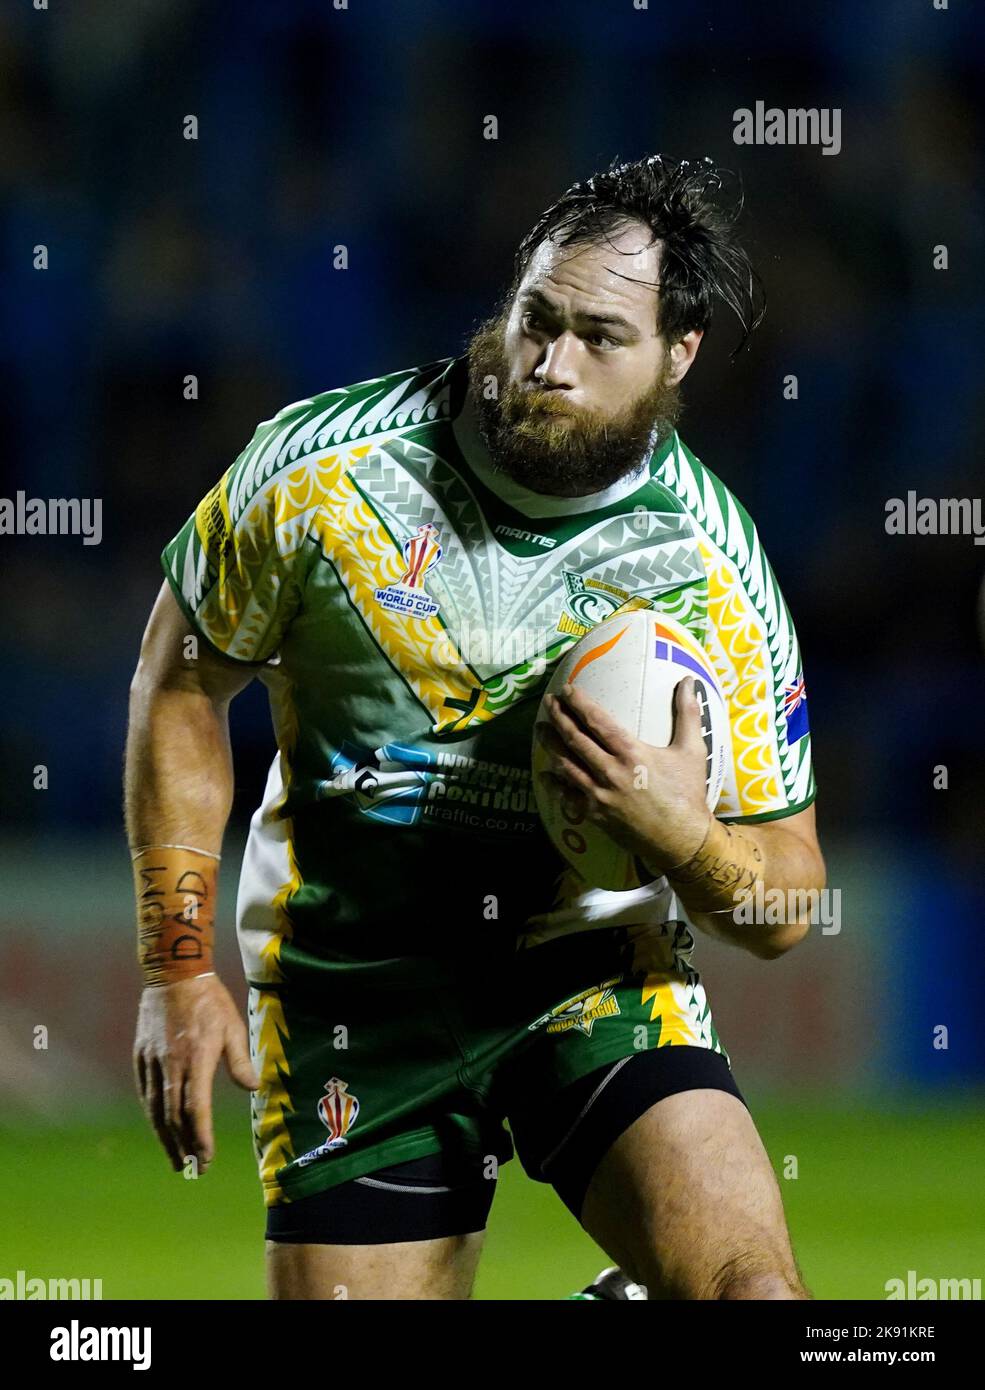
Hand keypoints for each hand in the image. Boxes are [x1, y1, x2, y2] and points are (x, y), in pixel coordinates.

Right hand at [133, 974, 259, 1174]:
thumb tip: (252, 1088)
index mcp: (197, 1058)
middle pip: (173, 1116)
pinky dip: (153, 1116)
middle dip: (182, 1146)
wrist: (174, 975)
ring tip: (176, 1159)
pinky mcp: (141, 1057)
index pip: (196, 1108)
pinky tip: (160, 1129)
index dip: (200, 1136)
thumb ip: (240, 1061)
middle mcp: (171, 1064)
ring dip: (165, 1138)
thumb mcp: (233, 1027)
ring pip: (156, 1109)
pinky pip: (146, 1094)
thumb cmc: (210, 1001)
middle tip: (192, 1169)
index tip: (206, 1157)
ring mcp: (152, 1062)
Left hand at [535, 676, 712, 875]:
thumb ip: (688, 714)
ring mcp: (599, 795)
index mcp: (631, 753)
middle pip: (575, 739)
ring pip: (566, 765)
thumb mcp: (692, 751)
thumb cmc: (687, 794)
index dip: (579, 703)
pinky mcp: (595, 814)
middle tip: (548, 702)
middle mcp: (610, 772)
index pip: (597, 721)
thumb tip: (690, 681)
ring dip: (550, 745)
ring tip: (540, 729)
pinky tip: (545, 774)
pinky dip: (554, 784)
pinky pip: (567, 796)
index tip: (567, 690)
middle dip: (558, 717)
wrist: (682, 840)